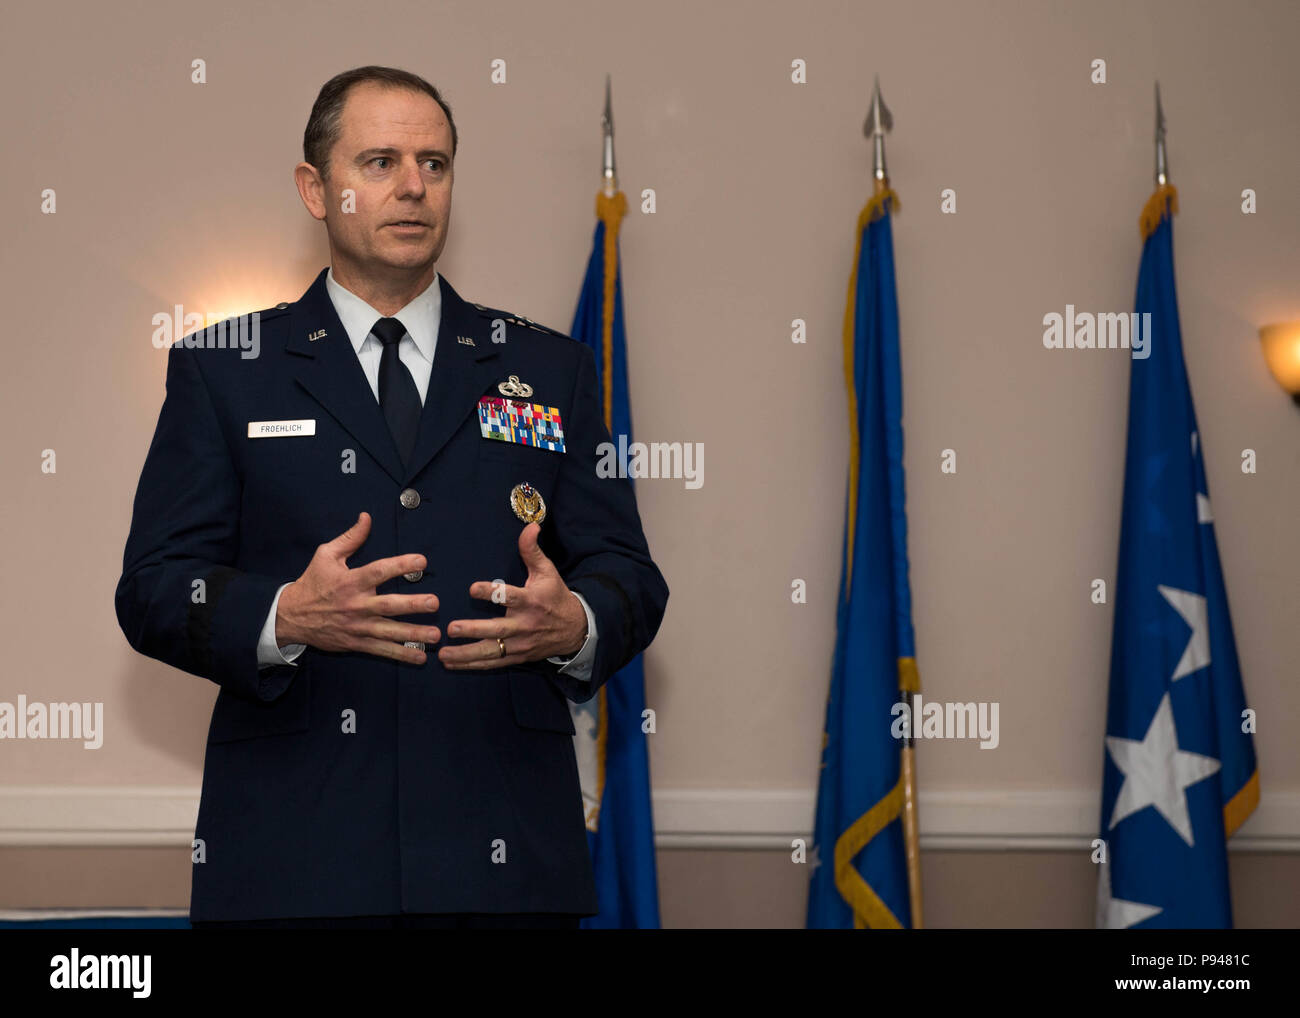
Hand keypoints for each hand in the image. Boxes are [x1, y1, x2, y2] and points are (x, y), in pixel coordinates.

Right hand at [276, 512, 440, 664]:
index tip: (422, 560)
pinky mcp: (356, 643)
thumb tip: (367, 517)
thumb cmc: (313, 582)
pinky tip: (421, 658)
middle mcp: (356, 605)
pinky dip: (401, 655)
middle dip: (412, 605)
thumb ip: (350, 538)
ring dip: (413, 634)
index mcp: (350, 581)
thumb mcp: (326, 555)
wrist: (290, 617)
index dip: (400, 565)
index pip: (378, 571)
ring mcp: (357, 626)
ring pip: (388, 632)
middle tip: (435, 603)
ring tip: (435, 635)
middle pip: (387, 605)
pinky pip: (381, 650)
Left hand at [439, 523, 586, 669]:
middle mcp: (525, 624)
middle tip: (451, 628)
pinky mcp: (517, 657)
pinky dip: (472, 665)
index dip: (491, 593)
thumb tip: (530, 526)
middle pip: (497, 629)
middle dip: (474, 630)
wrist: (575, 629)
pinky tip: (452, 664)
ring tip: (443, 654)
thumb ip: (532, 550)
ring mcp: (520, 644)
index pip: (509, 596)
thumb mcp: (547, 571)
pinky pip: (493, 663)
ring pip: (491, 651)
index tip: (472, 588)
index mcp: (531, 601)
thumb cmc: (555, 596)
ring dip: (466, 654)